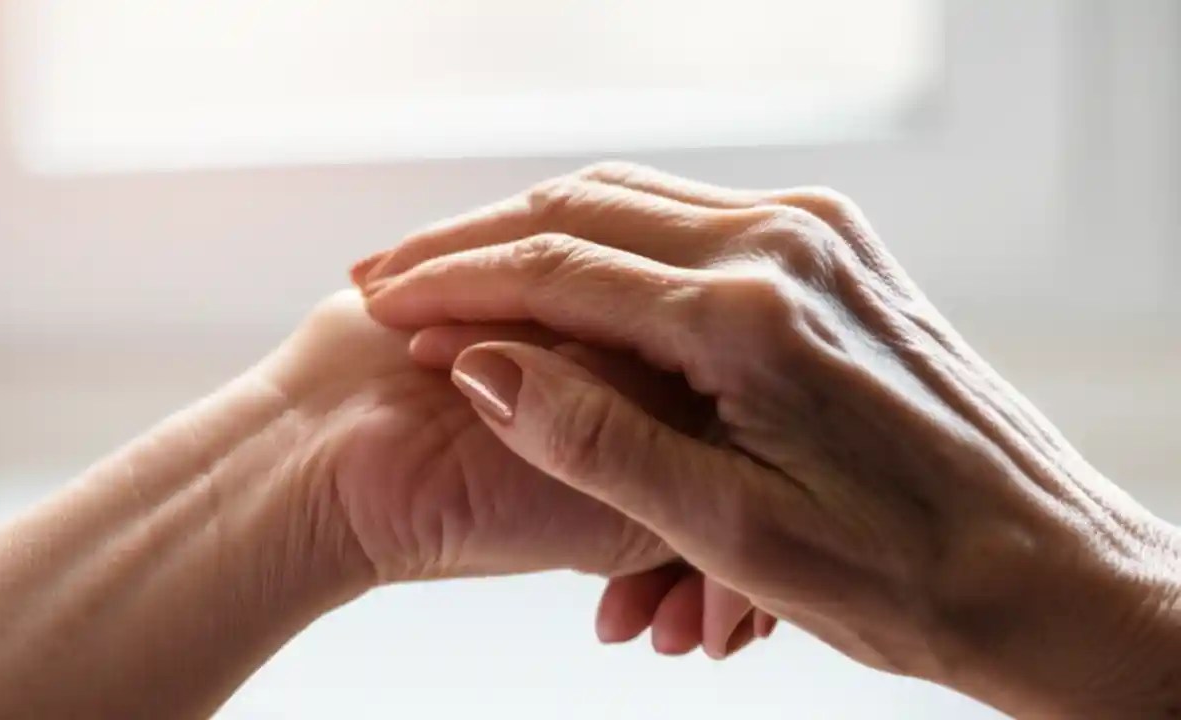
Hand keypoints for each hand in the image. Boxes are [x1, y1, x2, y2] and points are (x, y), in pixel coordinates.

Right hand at [356, 163, 1180, 716]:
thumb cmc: (904, 575)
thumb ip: (596, 439)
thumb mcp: (732, 533)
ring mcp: (815, 238)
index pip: (558, 269)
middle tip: (387, 281)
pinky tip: (562, 284)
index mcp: (749, 312)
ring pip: (631, 205)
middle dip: (474, 246)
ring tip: (451, 284)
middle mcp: (784, 244)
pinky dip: (606, 247)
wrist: (1050, 568)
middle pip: (584, 211)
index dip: (452, 284)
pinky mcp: (830, 255)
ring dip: (534, 241)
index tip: (379, 300)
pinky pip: (686, 223)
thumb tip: (486, 365)